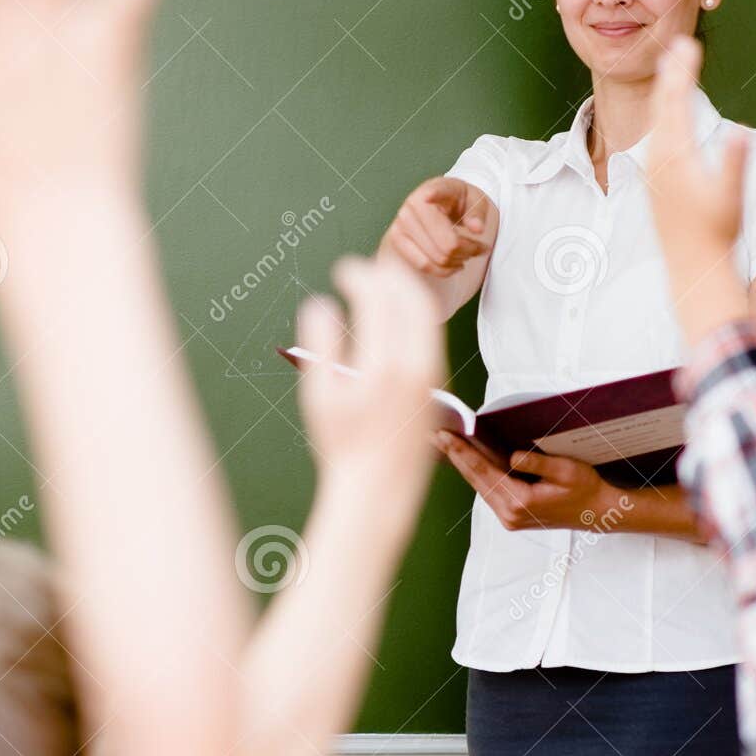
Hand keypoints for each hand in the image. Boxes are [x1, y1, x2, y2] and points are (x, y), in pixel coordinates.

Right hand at [295, 255, 443, 499]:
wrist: (379, 488)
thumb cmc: (342, 446)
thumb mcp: (319, 396)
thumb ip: (320, 346)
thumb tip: (319, 304)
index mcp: (384, 366)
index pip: (379, 300)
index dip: (360, 275)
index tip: (343, 270)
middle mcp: (415, 367)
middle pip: (412, 299)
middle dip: (389, 274)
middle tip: (365, 267)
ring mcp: (431, 376)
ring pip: (426, 317)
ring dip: (404, 291)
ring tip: (380, 283)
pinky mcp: (436, 385)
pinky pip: (430, 335)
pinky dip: (413, 314)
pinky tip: (393, 315)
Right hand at [383, 176, 495, 278]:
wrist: (438, 204)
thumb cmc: (458, 201)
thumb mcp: (475, 200)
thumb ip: (478, 213)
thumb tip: (477, 229)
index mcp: (431, 189)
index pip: (433, 194)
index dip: (431, 196)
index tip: (429, 196)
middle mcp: (411, 206)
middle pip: (445, 243)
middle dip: (467, 251)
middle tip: (479, 249)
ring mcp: (400, 224)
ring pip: (435, 258)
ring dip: (457, 261)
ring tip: (468, 255)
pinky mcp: (397, 240)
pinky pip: (423, 265)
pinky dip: (443, 270)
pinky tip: (455, 264)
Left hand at [437, 437, 617, 531]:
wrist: (597, 513)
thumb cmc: (585, 489)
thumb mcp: (565, 470)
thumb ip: (536, 463)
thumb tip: (511, 455)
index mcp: (521, 502)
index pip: (484, 471)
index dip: (462, 451)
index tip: (444, 436)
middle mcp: (510, 514)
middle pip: (475, 479)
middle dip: (454, 455)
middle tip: (433, 434)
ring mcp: (509, 518)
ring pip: (479, 486)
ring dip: (463, 464)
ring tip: (444, 444)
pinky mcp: (512, 516)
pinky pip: (488, 491)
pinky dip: (476, 474)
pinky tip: (466, 459)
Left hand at [647, 34, 751, 343]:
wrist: (691, 265)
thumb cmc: (716, 232)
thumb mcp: (730, 196)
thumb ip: (733, 160)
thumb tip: (739, 130)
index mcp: (676, 156)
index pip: (677, 103)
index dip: (683, 72)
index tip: (688, 45)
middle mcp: (658, 159)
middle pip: (662, 105)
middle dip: (672, 73)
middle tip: (679, 44)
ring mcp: (654, 170)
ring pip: (656, 121)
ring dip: (666, 92)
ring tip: (673, 67)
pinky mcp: (655, 180)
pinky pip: (656, 137)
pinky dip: (663, 116)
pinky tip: (669, 112)